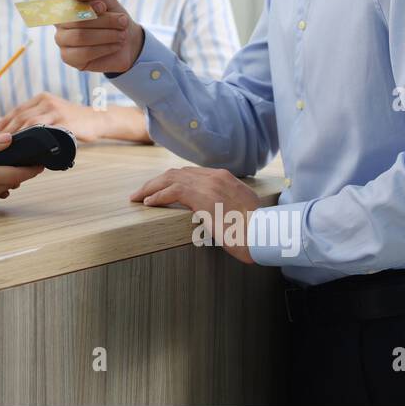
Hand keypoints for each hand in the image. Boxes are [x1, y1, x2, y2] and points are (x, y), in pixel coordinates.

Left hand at [0, 92, 103, 141]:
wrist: (96, 119)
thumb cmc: (73, 119)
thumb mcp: (54, 111)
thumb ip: (38, 117)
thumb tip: (18, 131)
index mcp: (42, 98)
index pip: (18, 109)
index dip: (5, 120)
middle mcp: (47, 102)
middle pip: (21, 116)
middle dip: (8, 129)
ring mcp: (55, 111)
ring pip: (30, 122)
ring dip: (17, 134)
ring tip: (9, 144)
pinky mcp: (64, 122)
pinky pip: (44, 130)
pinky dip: (33, 138)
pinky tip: (27, 146)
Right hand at [54, 0, 144, 74]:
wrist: (127, 40)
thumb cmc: (112, 16)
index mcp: (64, 4)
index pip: (65, 0)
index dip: (87, 4)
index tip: (104, 6)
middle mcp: (59, 22)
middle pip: (76, 20)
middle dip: (104, 20)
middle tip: (123, 21)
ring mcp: (61, 40)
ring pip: (80, 36)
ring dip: (107, 35)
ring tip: (122, 35)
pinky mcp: (68, 58)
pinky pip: (84, 53)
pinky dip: (105, 48)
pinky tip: (115, 45)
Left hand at [130, 166, 259, 263]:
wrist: (266, 233)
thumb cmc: (257, 230)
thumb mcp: (242, 211)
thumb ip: (227, 206)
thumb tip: (215, 215)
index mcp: (225, 178)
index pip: (192, 173)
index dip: (172, 180)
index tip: (160, 188)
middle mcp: (216, 176)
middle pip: (177, 172)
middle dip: (157, 182)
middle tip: (142, 193)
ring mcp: (209, 184)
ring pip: (170, 179)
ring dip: (151, 188)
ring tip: (138, 198)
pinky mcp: (202, 196)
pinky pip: (172, 191)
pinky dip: (157, 196)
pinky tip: (148, 203)